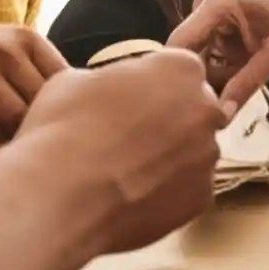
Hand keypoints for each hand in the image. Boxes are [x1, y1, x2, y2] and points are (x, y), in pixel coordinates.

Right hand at [0, 25, 68, 141]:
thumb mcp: (22, 50)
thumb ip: (50, 71)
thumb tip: (94, 105)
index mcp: (27, 38)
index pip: (62, 79)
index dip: (64, 102)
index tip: (63, 114)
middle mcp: (3, 52)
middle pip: (40, 100)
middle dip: (44, 118)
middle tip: (45, 130)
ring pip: (17, 118)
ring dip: (22, 130)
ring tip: (24, 132)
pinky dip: (1, 136)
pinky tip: (1, 132)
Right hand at [16, 50, 226, 253]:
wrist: (61, 198)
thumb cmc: (63, 128)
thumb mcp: (75, 79)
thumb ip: (111, 79)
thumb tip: (111, 92)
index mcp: (181, 69)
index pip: (179, 71)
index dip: (153, 87)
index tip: (129, 102)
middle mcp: (205, 110)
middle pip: (196, 111)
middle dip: (172, 121)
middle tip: (131, 139)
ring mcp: (207, 157)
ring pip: (195, 154)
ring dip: (171, 159)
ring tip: (128, 175)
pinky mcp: (202, 200)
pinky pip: (188, 192)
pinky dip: (168, 195)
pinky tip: (134, 200)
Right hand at [167, 0, 268, 112]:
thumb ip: (248, 82)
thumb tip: (222, 115)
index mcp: (217, 2)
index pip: (180, 45)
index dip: (183, 76)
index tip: (196, 107)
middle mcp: (205, 3)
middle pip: (188, 53)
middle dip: (202, 81)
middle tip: (219, 109)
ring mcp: (208, 11)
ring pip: (200, 57)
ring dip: (217, 76)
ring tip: (241, 88)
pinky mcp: (216, 21)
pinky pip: (211, 53)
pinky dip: (224, 68)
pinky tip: (244, 73)